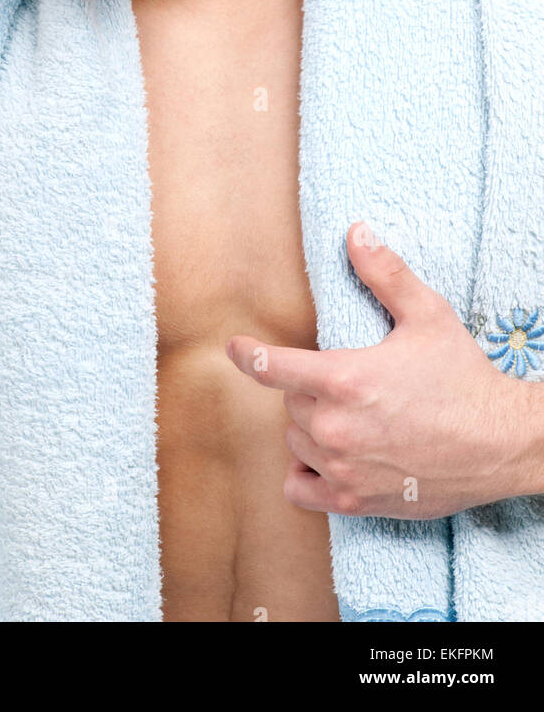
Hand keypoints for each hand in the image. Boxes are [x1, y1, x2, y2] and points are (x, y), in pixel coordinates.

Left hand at [226, 222, 539, 518]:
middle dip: (309, 388)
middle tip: (348, 381)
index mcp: (345, 380)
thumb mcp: (427, 315)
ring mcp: (343, 468)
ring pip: (295, 441)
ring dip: (310, 427)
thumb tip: (356, 232)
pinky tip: (327, 458)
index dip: (246, 354)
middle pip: (289, 402)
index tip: (233, 346)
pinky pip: (299, 489)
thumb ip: (385, 274)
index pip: (271, 367)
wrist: (500, 444)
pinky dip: (305, 474)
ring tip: (349, 416)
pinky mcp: (354, 501)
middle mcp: (335, 427)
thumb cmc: (463, 378)